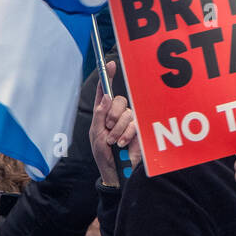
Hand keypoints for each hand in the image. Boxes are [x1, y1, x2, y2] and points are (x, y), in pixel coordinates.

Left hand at [89, 62, 139, 185]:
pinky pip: (135, 124)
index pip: (106, 91)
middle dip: (112, 115)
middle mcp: (118, 114)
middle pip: (119, 100)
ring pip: (127, 114)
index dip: (108, 76)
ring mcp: (130, 122)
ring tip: (114, 142)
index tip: (110, 64)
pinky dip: (127, 135)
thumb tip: (106, 97)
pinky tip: (123, 144)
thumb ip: (100, 115)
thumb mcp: (96, 134)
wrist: (115, 172)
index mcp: (104, 113)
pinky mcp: (139, 130)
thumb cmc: (103, 154)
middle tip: (108, 129)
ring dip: (118, 129)